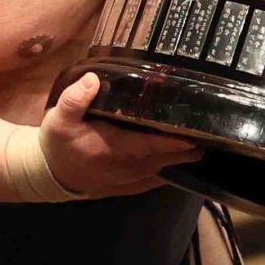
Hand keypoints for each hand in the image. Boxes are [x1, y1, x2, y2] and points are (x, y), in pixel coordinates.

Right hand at [39, 72, 203, 196]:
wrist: (48, 174)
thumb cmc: (58, 143)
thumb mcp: (59, 119)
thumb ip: (75, 99)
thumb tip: (94, 79)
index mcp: (119, 149)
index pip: (158, 145)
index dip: (181, 139)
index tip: (202, 129)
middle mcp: (131, 167)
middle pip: (171, 156)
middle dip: (192, 145)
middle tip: (215, 129)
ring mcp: (133, 179)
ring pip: (168, 167)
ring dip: (186, 156)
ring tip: (208, 140)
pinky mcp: (131, 185)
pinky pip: (158, 178)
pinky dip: (173, 169)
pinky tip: (188, 158)